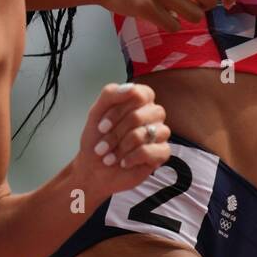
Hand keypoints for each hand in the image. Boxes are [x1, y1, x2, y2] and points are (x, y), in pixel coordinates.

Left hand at [71, 82, 170, 198]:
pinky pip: (151, 151)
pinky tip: (124, 162)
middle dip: (115, 134)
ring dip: (121, 148)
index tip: (101, 126)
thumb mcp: (96, 113)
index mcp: (140, 100)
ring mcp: (160, 132)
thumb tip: (131, 87)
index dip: (117, 112)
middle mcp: (153, 113)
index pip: (138, 94)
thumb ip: (110, 94)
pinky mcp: (162, 152)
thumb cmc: (97, 139)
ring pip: (144, 134)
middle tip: (102, 147)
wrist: (94, 169)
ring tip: (110, 157)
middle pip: (138, 116)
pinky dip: (132, 158)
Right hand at [99, 0, 243, 30]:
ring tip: (176, 7)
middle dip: (205, 5)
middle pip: (209, 0)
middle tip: (191, 0)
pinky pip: (174, 25)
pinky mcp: (145, 6)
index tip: (230, 0)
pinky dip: (171, 24)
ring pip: (194, 16)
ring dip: (188, 16)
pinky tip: (161, 14)